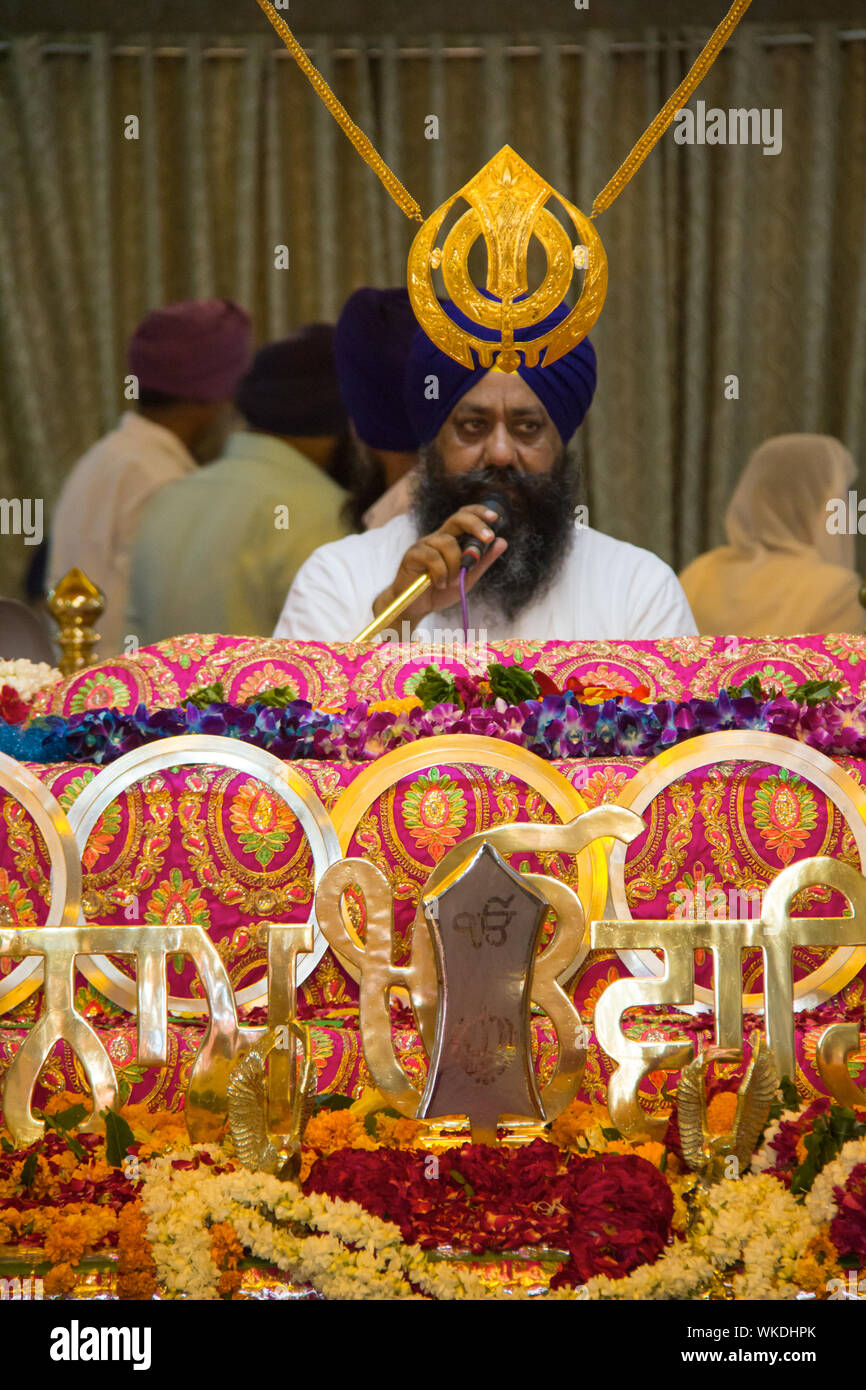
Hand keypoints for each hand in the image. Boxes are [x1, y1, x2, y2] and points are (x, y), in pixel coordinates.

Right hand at [372, 504, 507, 625]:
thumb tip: (502, 541)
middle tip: (488, 537)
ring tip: (451, 582)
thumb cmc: (439, 591)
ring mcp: (424, 545)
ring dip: (455, 565)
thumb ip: (483, 561)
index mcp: (451, 540)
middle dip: (476, 525)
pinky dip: (441, 574)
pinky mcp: (412, 555)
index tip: (495, 517)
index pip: (464, 517)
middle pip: (457, 519)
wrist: (416, 608)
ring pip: (448, 543)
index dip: (479, 513)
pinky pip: (433, 558)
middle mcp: (438, 538)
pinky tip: (439, 584)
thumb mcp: (467, 578)